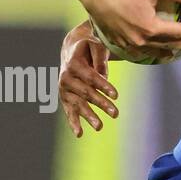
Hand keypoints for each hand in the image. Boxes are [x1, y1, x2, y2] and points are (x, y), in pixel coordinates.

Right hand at [59, 20, 119, 136]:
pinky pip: (69, 112)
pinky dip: (74, 123)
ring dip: (89, 116)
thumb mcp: (96, 45)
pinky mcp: (65, 98)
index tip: (116, 95)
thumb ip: (100, 58)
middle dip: (101, 103)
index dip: (103, 86)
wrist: (71, 51)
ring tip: (100, 127)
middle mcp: (66, 77)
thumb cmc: (88, 49)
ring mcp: (64, 89)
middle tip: (116, 114)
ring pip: (78, 104)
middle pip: (86, 93)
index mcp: (73, 63)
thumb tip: (104, 74)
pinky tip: (79, 134)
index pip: (90, 77)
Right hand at [76, 0, 180, 56]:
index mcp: (151, 27)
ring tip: (177, 50)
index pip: (178, 31)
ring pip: (153, 51)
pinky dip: (149, 52)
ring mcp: (129, 44)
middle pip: (168, 44)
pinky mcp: (119, 43)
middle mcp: (141, 40)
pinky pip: (138, 52)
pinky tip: (152, 50)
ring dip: (167, 50)